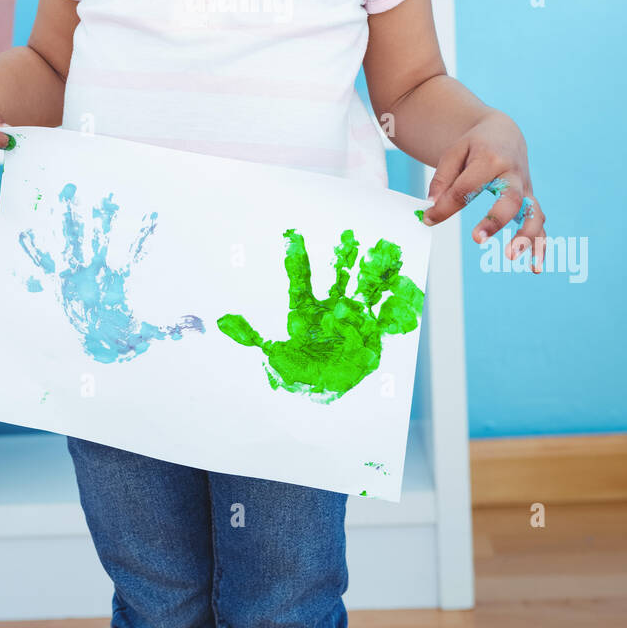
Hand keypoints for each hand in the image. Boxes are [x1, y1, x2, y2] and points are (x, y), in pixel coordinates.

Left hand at [217, 226, 423, 402]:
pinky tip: (404, 292)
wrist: (326, 392)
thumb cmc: (300, 371)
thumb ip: (251, 336)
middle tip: (349, 235)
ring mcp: (356, 318)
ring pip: (367, 287)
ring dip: (375, 272)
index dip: (298, 259)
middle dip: (346, 256)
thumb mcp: (274, 355)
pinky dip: (396, 304)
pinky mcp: (374, 334)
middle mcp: (333, 307)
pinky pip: (387, 316)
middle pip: (340, 274)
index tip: (293, 236)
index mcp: (307, 308)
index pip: (302, 278)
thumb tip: (222, 322)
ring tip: (386, 253)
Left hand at [422, 112, 545, 271]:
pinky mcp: (530, 201)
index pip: (467, 187)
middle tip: (477, 240)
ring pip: (533, 212)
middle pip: (510, 199)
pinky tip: (535, 267)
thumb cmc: (475, 146)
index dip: (446, 207)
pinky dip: (541, 245)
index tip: (429, 219)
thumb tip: (432, 205)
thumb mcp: (453, 153)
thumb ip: (442, 179)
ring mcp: (525, 189)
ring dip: (526, 235)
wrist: (503, 134)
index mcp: (491, 159)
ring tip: (511, 256)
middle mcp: (513, 175)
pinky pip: (540, 223)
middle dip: (495, 220)